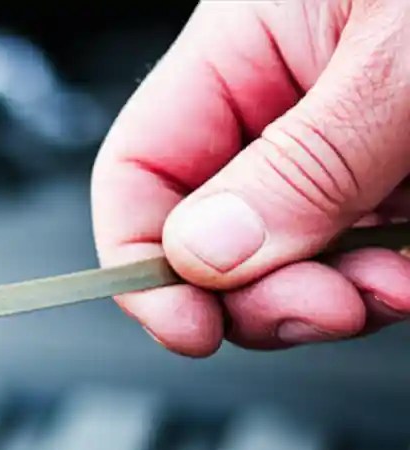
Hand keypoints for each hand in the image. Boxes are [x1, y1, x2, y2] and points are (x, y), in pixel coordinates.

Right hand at [92, 0, 409, 355]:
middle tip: (326, 309)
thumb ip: (301, 165)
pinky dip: (392, 283)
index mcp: (244, 49)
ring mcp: (348, 145)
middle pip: (215, 238)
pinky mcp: (406, 174)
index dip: (143, 263)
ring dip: (338, 297)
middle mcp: (285, 101)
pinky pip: (372, 258)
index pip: (138, 171)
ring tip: (398, 285)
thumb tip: (205, 257)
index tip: (189, 329)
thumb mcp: (391, 66)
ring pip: (297, 262)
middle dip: (259, 295)